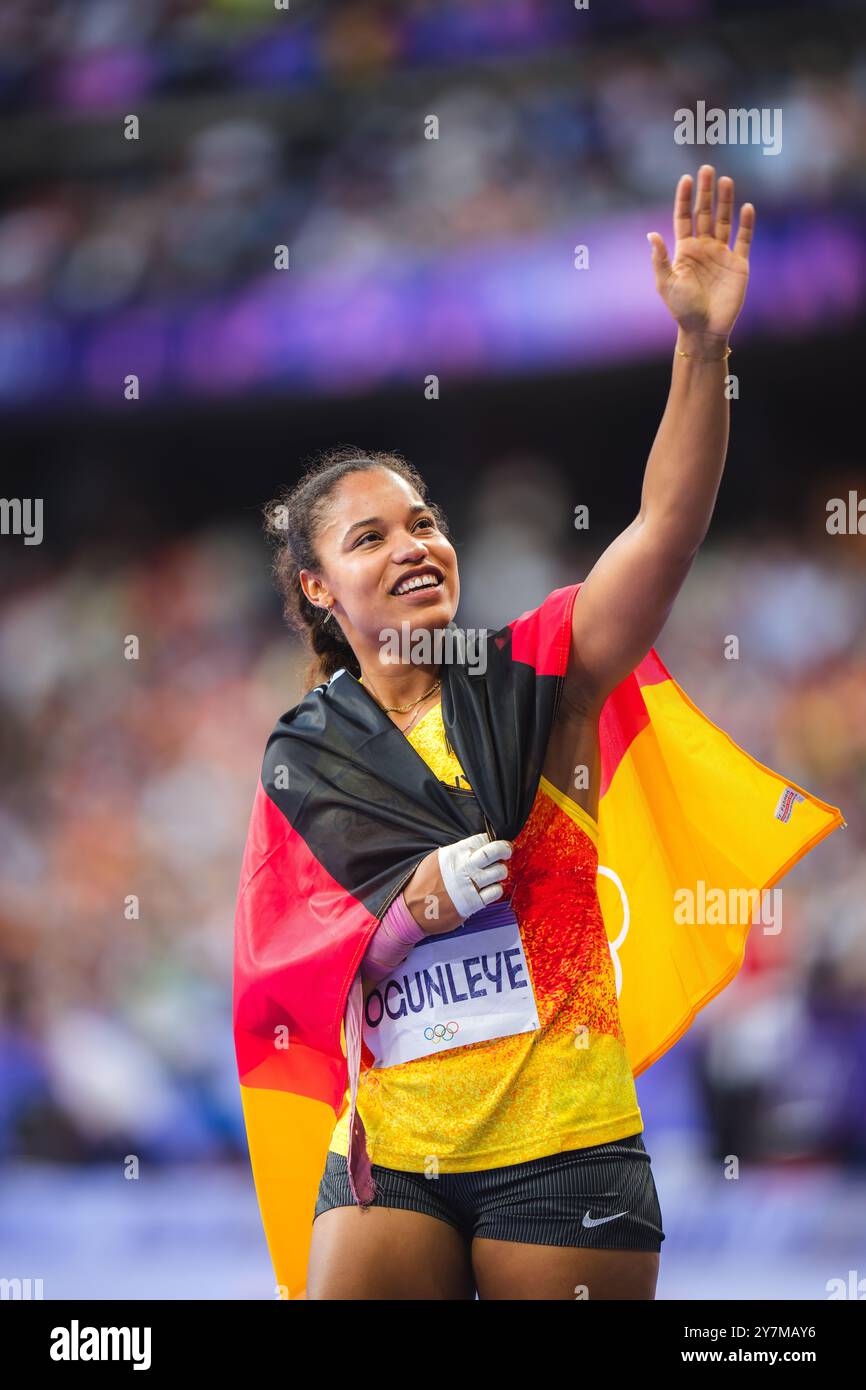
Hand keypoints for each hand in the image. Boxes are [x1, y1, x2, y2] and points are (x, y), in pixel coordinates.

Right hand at [403, 832, 511, 935]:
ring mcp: (469, 885)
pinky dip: (496, 890)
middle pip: (495, 851)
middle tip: (506, 852)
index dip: (491, 841)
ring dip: (500, 872)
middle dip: (505, 849)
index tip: (494, 844)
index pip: (482, 839)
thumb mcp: (435, 860)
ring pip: (499, 872)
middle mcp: (463, 866)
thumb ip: (455, 853)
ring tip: (494, 875)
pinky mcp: (473, 903)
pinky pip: (496, 892)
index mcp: (454, 853)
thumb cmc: (422, 884)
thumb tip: (474, 849)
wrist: (412, 910)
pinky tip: (489, 890)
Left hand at [647, 164, 753, 342]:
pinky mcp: (739, 263)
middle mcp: (704, 248)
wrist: (705, 329)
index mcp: (685, 250)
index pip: (684, 217)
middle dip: (706, 192)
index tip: (685, 178)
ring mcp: (722, 254)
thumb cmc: (682, 309)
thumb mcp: (666, 283)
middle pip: (705, 213)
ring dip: (725, 201)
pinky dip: (746, 224)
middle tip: (706, 169)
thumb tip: (651, 234)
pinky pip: (744, 239)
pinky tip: (747, 207)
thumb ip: (660, 259)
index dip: (684, 198)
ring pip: (724, 221)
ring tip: (726, 180)